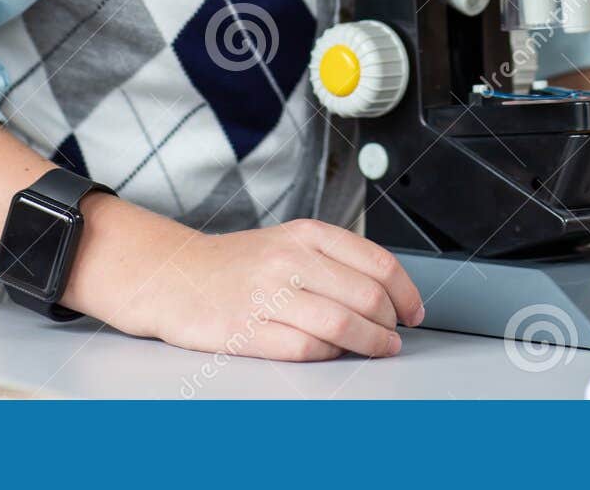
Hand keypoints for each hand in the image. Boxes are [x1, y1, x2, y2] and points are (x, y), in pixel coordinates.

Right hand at [133, 219, 424, 360]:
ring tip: (378, 348)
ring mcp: (267, 295)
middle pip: (366, 297)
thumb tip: (388, 292)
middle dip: (390, 323)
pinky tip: (333, 353)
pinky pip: (305, 349)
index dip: (406, 292)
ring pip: (341, 325)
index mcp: (306, 234)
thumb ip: (335, 260)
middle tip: (394, 334)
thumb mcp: (289, 243)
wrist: (175, 276)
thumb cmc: (238, 264)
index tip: (414, 311)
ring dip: (370, 344)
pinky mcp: (247, 330)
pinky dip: (329, 355)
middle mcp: (289, 260)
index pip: (378, 262)